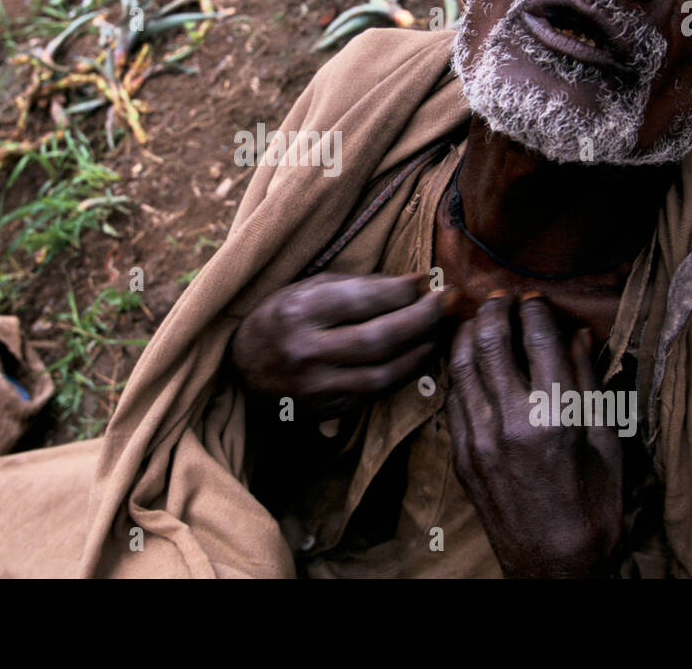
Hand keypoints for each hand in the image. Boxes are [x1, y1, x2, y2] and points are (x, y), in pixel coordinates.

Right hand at [229, 272, 456, 417]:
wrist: (240, 369)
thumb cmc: (280, 317)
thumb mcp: (305, 289)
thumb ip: (356, 286)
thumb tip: (414, 283)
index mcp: (297, 311)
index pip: (362, 299)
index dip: (403, 290)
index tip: (430, 280)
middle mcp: (305, 351)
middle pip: (379, 338)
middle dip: (423, 319)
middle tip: (451, 302)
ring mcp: (315, 387)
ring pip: (383, 373)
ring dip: (421, 351)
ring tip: (443, 332)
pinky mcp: (324, 411)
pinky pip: (374, 394)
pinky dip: (403, 375)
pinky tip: (420, 357)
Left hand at [446, 294, 622, 576]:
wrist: (554, 567)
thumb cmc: (593, 508)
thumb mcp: (606, 443)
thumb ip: (588, 385)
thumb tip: (577, 336)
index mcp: (556, 416)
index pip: (538, 339)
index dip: (534, 310)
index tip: (534, 299)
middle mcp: (512, 421)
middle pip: (492, 341)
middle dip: (495, 310)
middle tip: (501, 298)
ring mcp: (480, 438)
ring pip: (462, 364)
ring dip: (468, 332)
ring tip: (479, 318)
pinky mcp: (462, 455)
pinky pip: (452, 397)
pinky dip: (458, 370)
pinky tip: (467, 360)